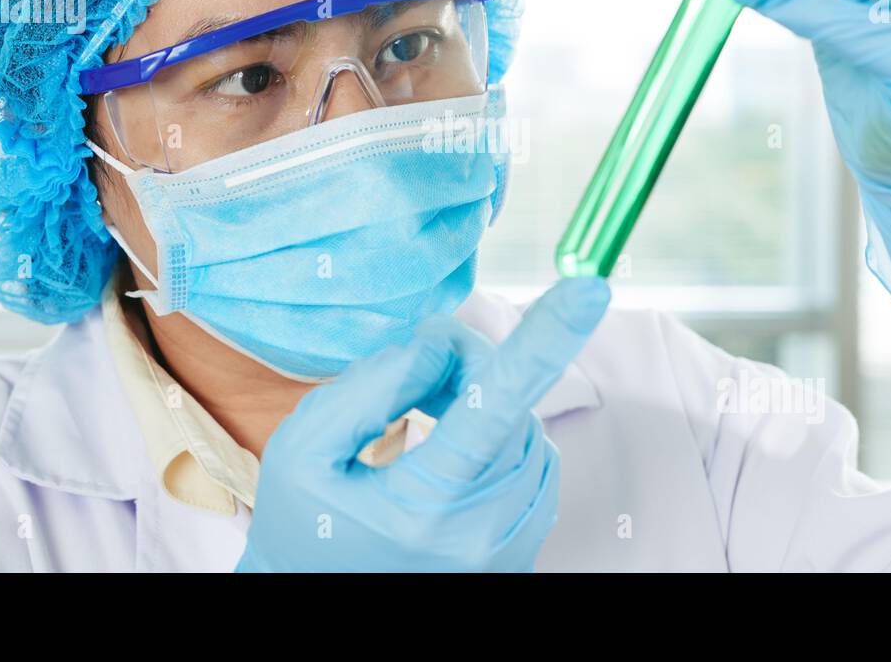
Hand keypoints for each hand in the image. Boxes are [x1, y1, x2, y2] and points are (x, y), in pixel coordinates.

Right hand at [235, 277, 610, 571]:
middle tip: (420, 366)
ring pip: (530, 434)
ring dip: (489, 405)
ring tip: (427, 419)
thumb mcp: (302, 451)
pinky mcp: (523, 555)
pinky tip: (454, 454)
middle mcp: (482, 536)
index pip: (493, 407)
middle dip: (472, 369)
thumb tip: (438, 347)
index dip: (542, 343)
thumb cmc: (303, 526)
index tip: (588, 292)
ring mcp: (510, 552)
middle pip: (513, 408)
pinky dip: (501, 442)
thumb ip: (368, 388)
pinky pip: (534, 469)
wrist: (316, 598)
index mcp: (421, 509)